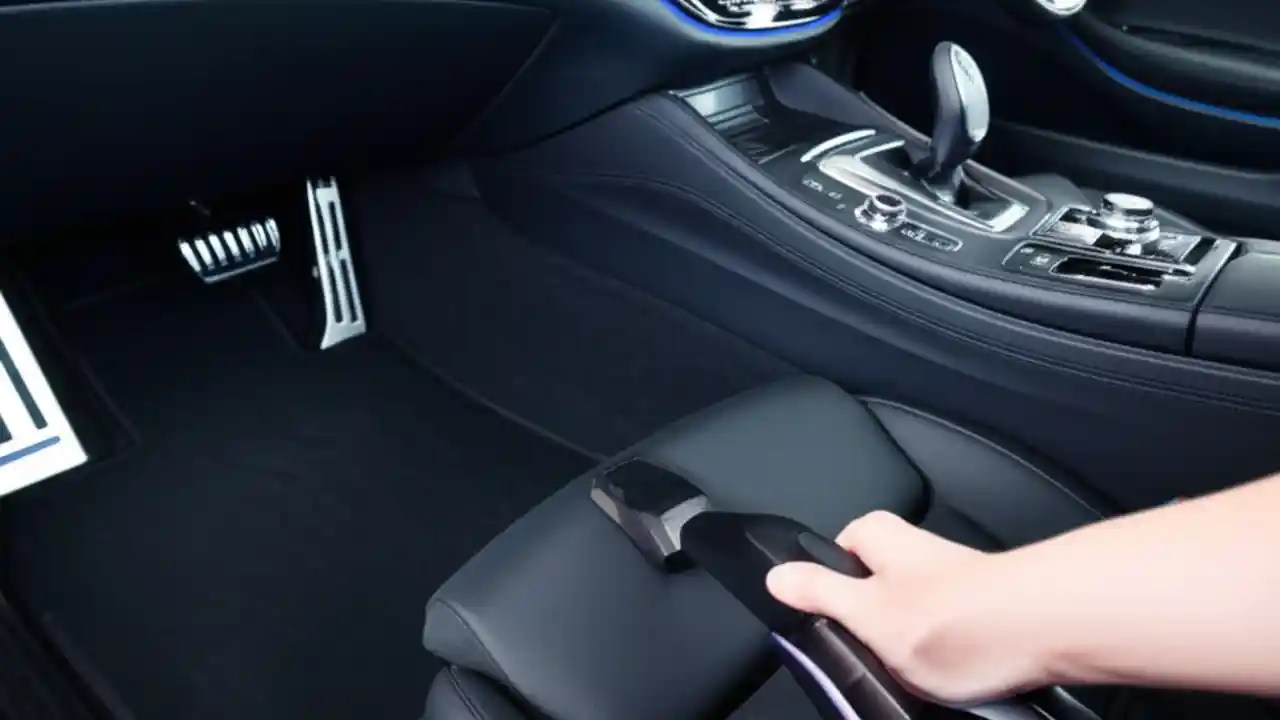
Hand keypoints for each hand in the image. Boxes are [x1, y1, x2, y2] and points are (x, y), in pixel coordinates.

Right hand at [766, 511, 1050, 704]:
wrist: (1039, 631)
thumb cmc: (955, 619)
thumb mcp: (864, 614)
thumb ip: (818, 593)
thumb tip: (777, 575)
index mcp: (880, 538)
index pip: (837, 552)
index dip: (830, 590)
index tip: (827, 622)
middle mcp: (918, 550)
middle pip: (876, 589)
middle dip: (875, 627)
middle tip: (874, 657)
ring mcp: (954, 580)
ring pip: (914, 618)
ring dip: (914, 648)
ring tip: (920, 673)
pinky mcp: (986, 611)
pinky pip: (951, 638)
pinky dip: (949, 658)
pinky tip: (953, 676)